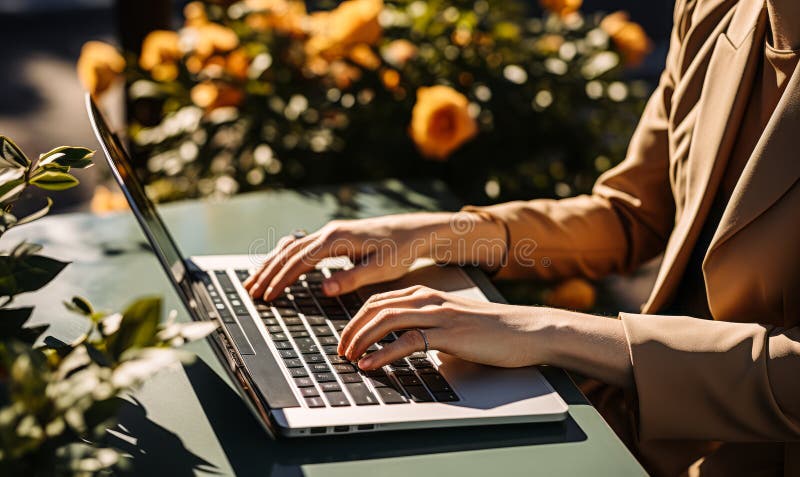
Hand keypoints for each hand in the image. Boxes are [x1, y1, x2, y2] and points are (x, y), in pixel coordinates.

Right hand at [243, 212, 504, 300]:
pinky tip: (276, 268)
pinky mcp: (334, 238)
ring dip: (271, 265)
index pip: (300, 261)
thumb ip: (352, 278)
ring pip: (291, 248)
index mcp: (336, 239)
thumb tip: (324, 288)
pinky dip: (285, 258)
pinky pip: (301, 247)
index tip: (267, 296)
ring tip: (254, 282)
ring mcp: (330, 233)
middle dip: (268, 273)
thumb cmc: (401, 250)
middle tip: (251, 292)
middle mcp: (329, 232)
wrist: (415, 231)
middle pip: (288, 252)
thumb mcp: (381, 268)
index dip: (281, 279)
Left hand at [339, 285, 634, 387]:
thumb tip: (409, 347)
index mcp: (426, 294)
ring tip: (349, 357)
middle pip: (376, 308)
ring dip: (361, 340)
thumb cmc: (492, 330)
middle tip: (340, 350)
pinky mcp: (448, 333)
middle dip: (352, 329)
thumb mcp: (453, 324)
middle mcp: (428, 299)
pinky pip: (407, 341)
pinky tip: (370, 364)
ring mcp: (438, 315)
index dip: (357, 319)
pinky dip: (383, 353)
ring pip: (386, 320)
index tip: (346, 338)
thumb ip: (429, 329)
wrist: (526, 330)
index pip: (380, 301)